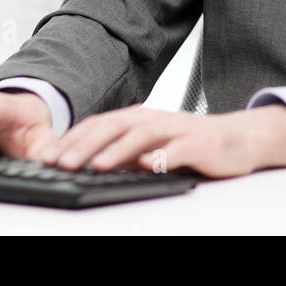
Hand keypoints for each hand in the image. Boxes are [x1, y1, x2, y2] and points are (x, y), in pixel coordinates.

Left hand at [39, 104, 285, 178]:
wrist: (237, 139)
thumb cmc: (189, 144)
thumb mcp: (151, 147)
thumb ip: (122, 152)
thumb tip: (84, 163)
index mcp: (139, 119)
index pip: (100, 125)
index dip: (73, 140)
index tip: (48, 157)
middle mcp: (155, 119)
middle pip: (114, 127)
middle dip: (85, 145)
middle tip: (61, 163)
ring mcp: (177, 129)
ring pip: (142, 136)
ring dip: (116, 151)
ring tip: (96, 166)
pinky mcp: (198, 143)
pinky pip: (179, 150)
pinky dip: (162, 157)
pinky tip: (149, 165)